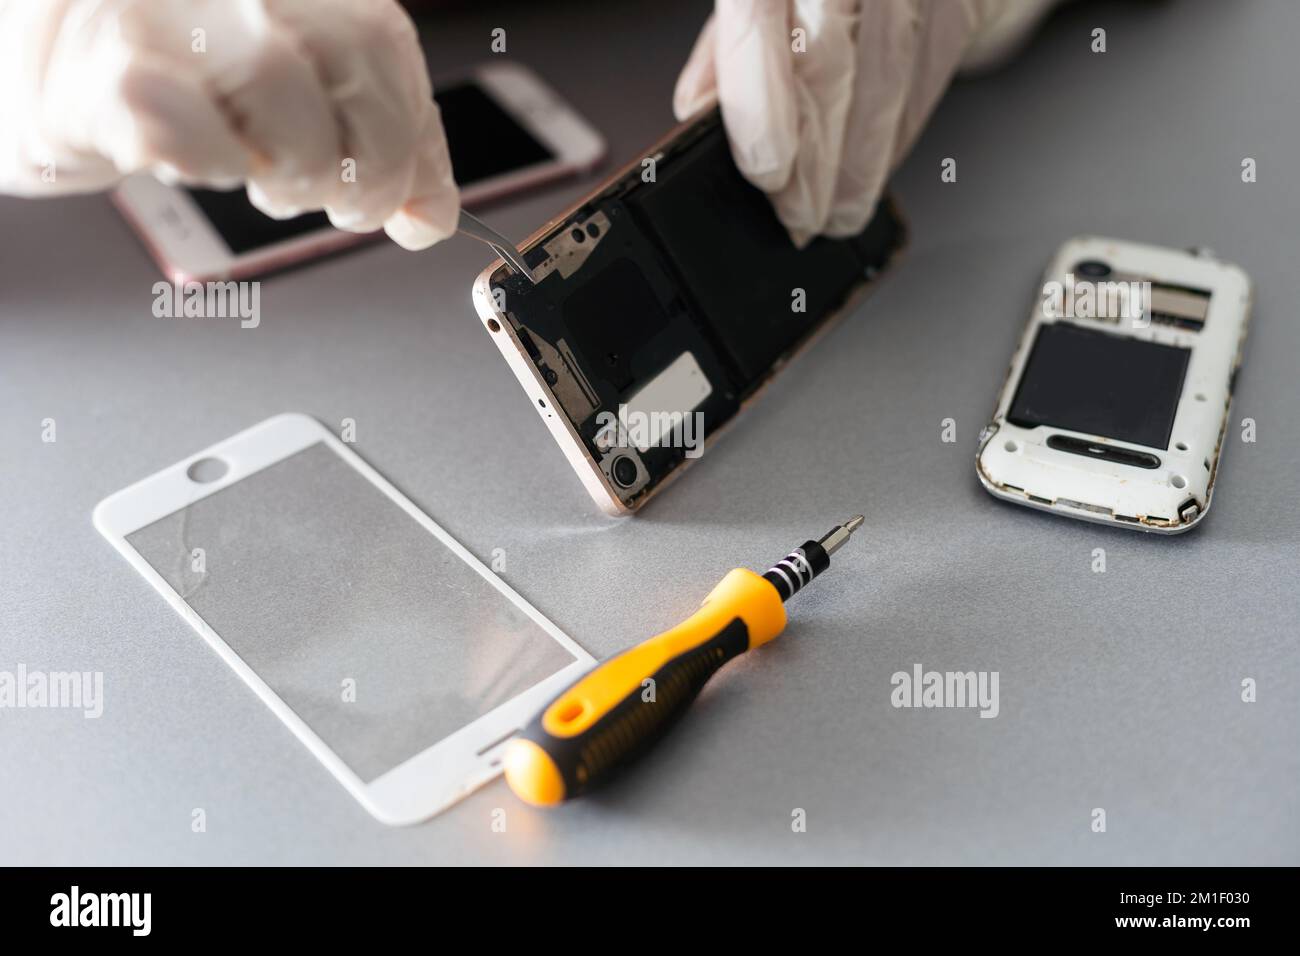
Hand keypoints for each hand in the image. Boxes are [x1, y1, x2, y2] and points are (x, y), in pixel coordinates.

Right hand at [0, 0, 457, 248]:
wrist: (27, 67)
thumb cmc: (165, 77)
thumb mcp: (288, 94)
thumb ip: (372, 136)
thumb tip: (430, 213)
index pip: (384, 39)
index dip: (413, 135)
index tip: (410, 198)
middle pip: (352, 57)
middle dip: (369, 164)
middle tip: (338, 199)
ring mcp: (160, 9)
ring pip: (281, 90)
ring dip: (296, 171)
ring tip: (265, 176)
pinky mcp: (102, 69)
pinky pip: (187, 132)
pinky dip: (215, 168)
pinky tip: (202, 160)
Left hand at [673, 0, 1058, 244]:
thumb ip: (728, 41)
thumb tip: (698, 110)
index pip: (756, 26)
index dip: (761, 112)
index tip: (767, 175)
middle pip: (826, 69)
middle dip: (813, 162)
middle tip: (801, 217)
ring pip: (886, 84)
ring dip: (861, 164)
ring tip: (841, 212)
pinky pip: (932, 77)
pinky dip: (901, 132)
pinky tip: (878, 164)